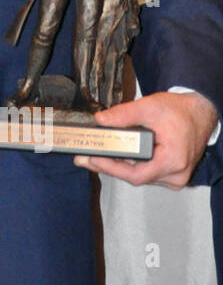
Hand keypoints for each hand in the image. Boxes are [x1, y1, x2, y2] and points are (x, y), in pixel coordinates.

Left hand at [74, 91, 217, 188]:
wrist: (200, 113)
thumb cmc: (181, 112)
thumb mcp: (150, 107)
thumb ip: (124, 114)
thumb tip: (101, 120)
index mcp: (173, 161)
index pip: (136, 175)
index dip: (111, 168)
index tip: (92, 159)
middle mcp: (175, 175)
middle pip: (135, 176)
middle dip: (109, 166)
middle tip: (84, 158)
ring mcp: (174, 177)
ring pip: (139, 175)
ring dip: (118, 165)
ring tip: (96, 155)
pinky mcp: (171, 174)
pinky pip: (146, 172)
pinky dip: (130, 164)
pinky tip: (115, 156)